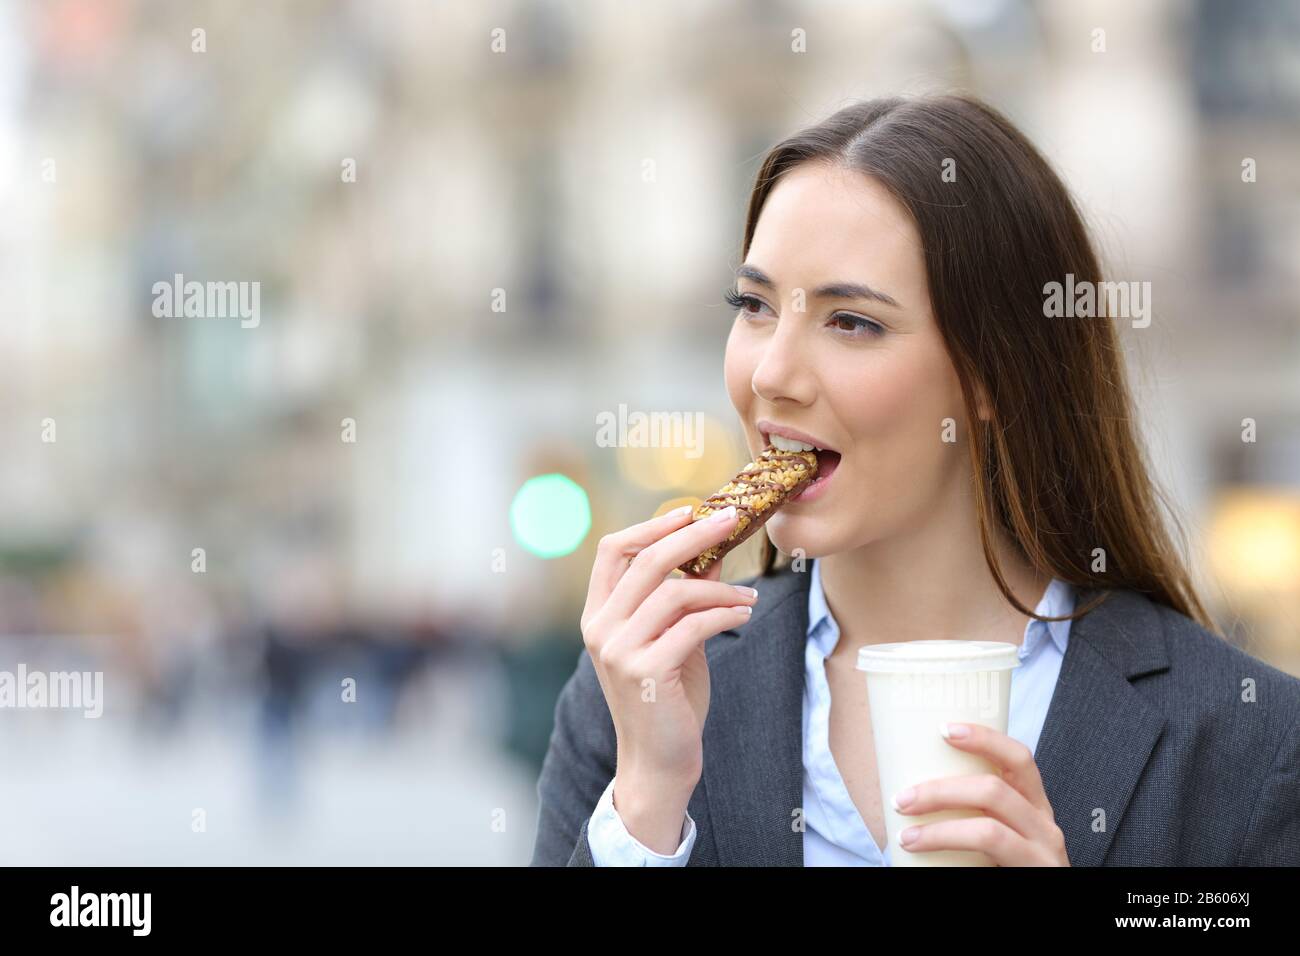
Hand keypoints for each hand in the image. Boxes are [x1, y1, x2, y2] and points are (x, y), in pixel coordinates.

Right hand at [579, 503, 756, 851]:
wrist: (659, 761)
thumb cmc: (668, 698)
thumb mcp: (673, 638)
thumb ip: (683, 596)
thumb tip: (712, 551)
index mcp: (599, 615)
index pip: (613, 550)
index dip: (651, 525)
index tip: (690, 512)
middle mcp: (600, 628)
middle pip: (646, 560)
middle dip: (693, 535)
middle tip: (731, 519)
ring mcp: (618, 650)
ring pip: (674, 592)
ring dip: (720, 587)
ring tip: (749, 596)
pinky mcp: (645, 672)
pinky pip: (692, 626)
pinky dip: (724, 614)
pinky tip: (744, 615)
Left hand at [890, 722, 1069, 865]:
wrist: (1039, 909)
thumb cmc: (1003, 866)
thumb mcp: (992, 830)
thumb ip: (968, 810)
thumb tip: (908, 791)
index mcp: (1031, 803)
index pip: (1017, 758)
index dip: (984, 737)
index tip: (943, 729)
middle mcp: (1043, 821)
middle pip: (996, 785)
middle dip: (941, 789)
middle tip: (902, 799)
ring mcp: (1043, 847)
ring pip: (989, 815)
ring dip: (938, 822)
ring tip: (905, 833)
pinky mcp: (1035, 869)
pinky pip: (989, 840)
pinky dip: (946, 839)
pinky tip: (919, 846)